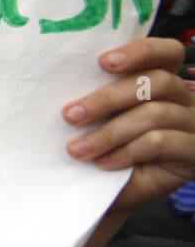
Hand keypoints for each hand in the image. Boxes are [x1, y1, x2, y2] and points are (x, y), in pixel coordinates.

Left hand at [62, 38, 194, 216]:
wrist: (113, 195)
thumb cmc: (104, 149)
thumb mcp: (101, 120)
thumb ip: (98, 98)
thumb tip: (64, 81)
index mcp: (163, 81)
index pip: (166, 53)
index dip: (139, 51)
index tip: (102, 62)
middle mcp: (184, 98)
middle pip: (156, 82)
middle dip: (107, 98)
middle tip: (70, 115)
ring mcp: (193, 125)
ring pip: (155, 114)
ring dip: (109, 132)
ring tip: (78, 148)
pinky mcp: (194, 153)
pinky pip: (160, 143)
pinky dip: (126, 152)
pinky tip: (103, 163)